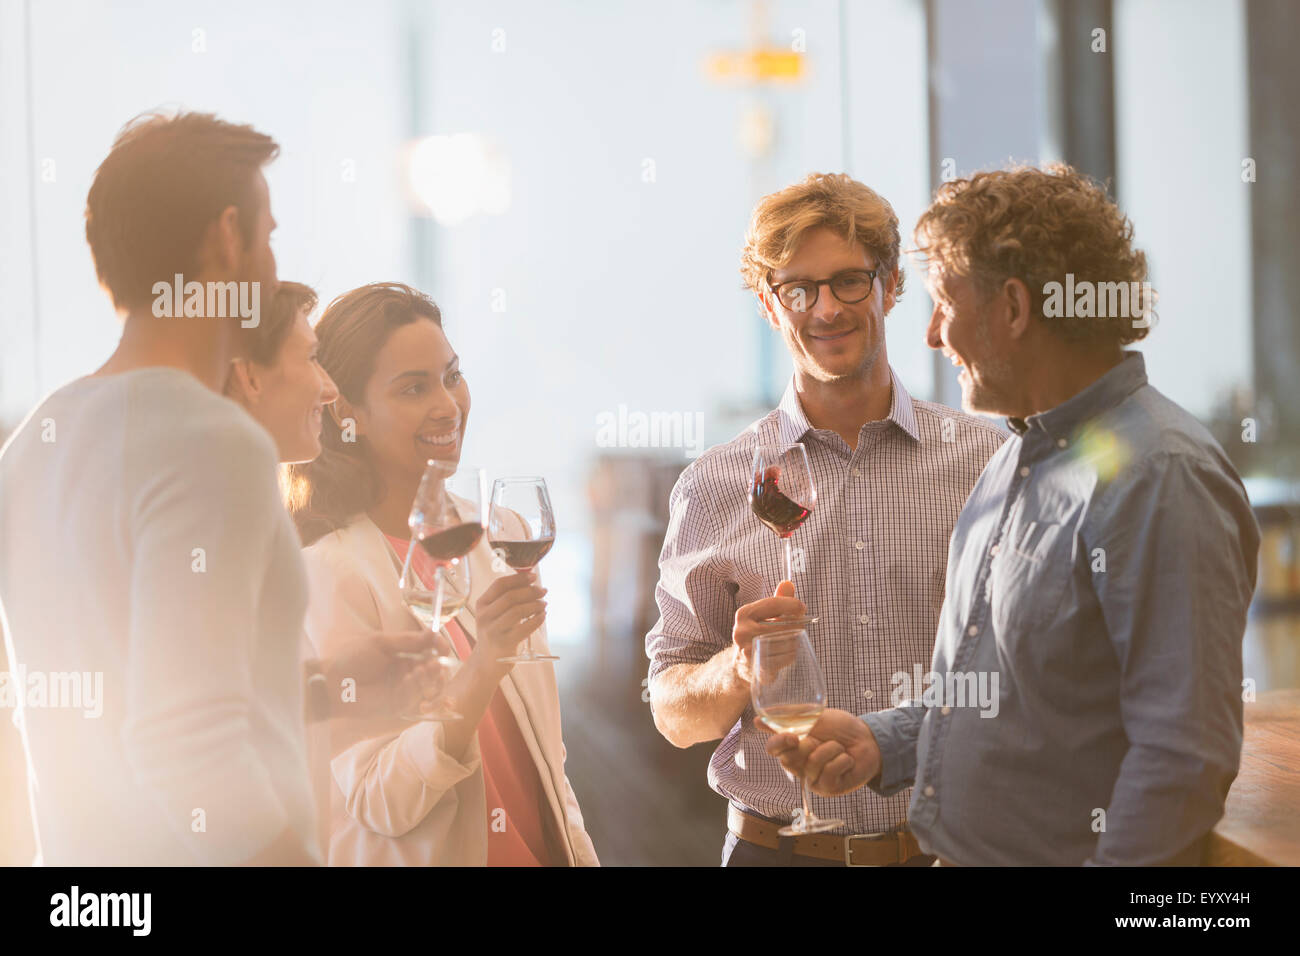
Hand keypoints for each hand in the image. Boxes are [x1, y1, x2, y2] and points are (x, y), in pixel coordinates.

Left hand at [321, 630, 451, 717]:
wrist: (330, 682)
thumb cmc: (350, 658)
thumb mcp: (380, 643)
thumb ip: (408, 641)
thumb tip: (433, 633)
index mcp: (404, 655)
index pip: (431, 652)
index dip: (440, 650)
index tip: (443, 648)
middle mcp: (407, 672)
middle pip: (435, 673)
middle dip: (439, 669)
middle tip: (436, 665)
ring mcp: (403, 690)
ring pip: (429, 689)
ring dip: (430, 680)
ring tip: (422, 672)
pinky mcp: (397, 706)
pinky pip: (414, 699)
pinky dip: (416, 688)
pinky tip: (409, 679)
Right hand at [474, 570, 547, 658]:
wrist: (487, 661)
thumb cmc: (496, 632)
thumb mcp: (495, 613)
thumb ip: (507, 598)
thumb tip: (532, 582)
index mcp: (482, 604)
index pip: (499, 584)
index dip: (518, 578)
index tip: (534, 576)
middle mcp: (484, 616)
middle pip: (510, 596)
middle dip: (530, 591)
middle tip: (543, 591)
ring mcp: (493, 630)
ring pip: (518, 611)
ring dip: (535, 605)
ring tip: (544, 604)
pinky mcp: (504, 643)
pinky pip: (525, 627)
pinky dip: (537, 619)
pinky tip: (543, 616)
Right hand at [731, 580, 805, 684]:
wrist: (742, 665)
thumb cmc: (757, 634)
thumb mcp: (764, 615)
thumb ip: (778, 599)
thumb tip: (788, 583)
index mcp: (743, 615)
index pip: (773, 604)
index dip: (792, 604)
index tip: (802, 607)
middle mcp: (742, 632)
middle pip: (782, 624)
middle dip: (796, 624)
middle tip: (801, 626)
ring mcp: (749, 651)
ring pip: (787, 641)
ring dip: (795, 640)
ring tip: (792, 639)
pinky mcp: (759, 667)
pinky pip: (787, 657)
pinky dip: (792, 654)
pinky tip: (788, 652)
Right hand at [758, 708, 881, 795]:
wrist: (869, 739)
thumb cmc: (841, 728)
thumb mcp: (814, 716)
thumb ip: (787, 717)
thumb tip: (758, 720)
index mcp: (792, 747)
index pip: (773, 749)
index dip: (778, 743)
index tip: (792, 736)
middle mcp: (799, 765)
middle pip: (789, 759)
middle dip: (809, 745)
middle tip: (822, 740)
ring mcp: (813, 779)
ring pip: (813, 763)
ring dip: (832, 749)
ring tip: (839, 748)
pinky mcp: (828, 788)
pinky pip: (829, 772)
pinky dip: (842, 760)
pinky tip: (847, 760)